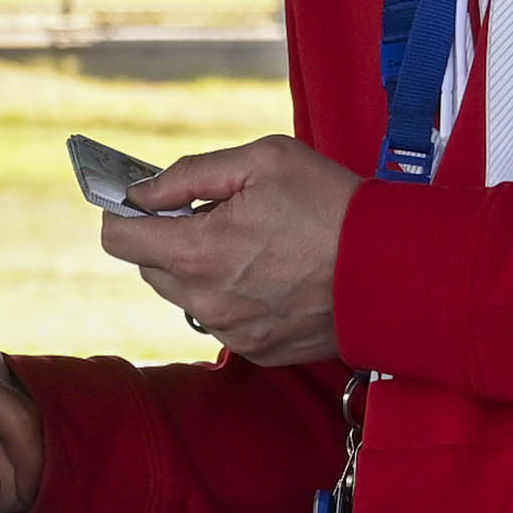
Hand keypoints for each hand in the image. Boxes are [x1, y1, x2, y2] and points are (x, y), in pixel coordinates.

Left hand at [96, 135, 357, 366]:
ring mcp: (231, 331)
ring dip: (200, 268)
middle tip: (213, 214)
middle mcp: (206, 301)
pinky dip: (232, 295)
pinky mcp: (257, 350)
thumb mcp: (262, 162)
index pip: (119, 238)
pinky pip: (221, 318)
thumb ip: (190, 174)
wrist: (393, 270)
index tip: (142, 201)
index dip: (124, 212)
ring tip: (250, 243)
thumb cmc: (333, 207)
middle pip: (150, 267)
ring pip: (185, 295)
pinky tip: (271, 273)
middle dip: (169, 237)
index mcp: (198, 252)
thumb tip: (143, 190)